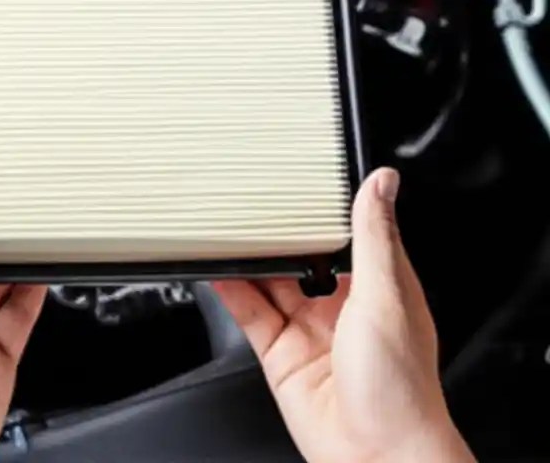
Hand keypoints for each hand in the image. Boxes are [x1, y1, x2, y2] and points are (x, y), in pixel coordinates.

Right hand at [213, 169, 473, 462]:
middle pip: (300, 258)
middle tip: (249, 201)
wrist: (375, 455)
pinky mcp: (279, 355)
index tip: (302, 181)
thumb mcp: (387, 296)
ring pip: (269, 282)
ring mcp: (308, 332)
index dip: (325, 211)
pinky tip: (216, 269)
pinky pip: (249, 312)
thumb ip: (374, 238)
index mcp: (380, 289)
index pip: (349, 235)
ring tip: (224, 228)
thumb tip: (383, 183)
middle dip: (276, 234)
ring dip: (248, 259)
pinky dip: (229, 290)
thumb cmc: (402, 389)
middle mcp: (343, 309)